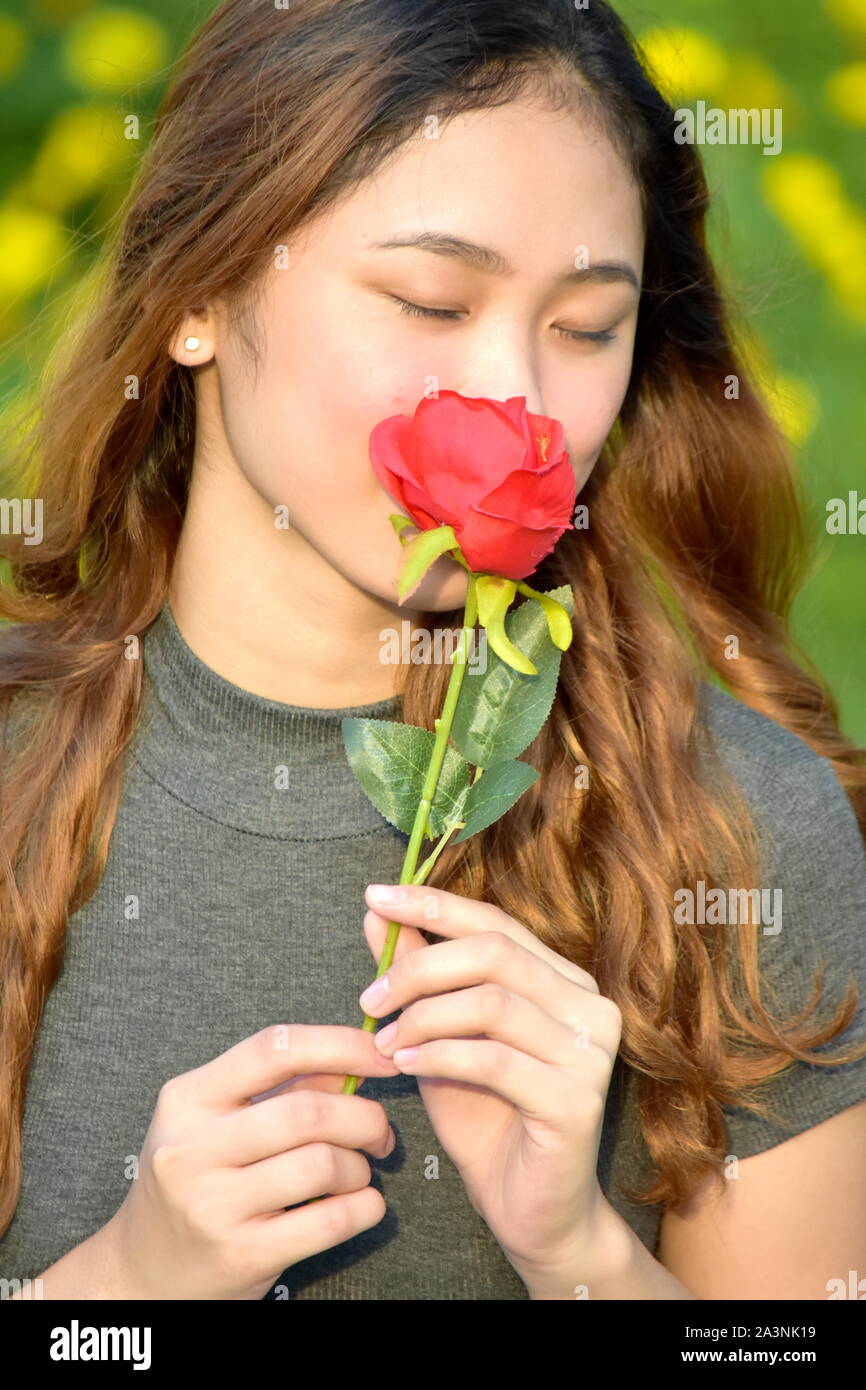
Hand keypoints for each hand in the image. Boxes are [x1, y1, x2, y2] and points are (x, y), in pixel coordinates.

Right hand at [107, 1025, 401, 1298]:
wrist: (146, 1268)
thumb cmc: (196, 1178)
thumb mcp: (218, 1119)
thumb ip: (285, 1085)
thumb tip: (358, 1058)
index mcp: (188, 1098)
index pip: (275, 1049)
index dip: (341, 1045)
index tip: (382, 1056)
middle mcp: (192, 1148)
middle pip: (308, 1112)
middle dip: (364, 1117)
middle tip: (378, 1132)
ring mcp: (213, 1205)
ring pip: (322, 1164)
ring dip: (360, 1166)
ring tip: (357, 1172)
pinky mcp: (241, 1255)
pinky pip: (329, 1221)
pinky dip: (365, 1207)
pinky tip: (364, 1204)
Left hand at [360, 882, 621, 1282]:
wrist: (530, 1211)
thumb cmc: (485, 1119)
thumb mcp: (438, 1035)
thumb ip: (416, 973)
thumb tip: (376, 911)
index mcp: (563, 979)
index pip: (495, 923)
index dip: (433, 905)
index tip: (375, 896)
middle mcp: (589, 1004)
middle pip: (492, 953)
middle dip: (418, 969)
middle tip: (369, 998)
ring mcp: (591, 1052)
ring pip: (491, 1002)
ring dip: (422, 1017)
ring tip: (383, 1041)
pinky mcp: (578, 1099)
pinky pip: (493, 1059)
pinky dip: (437, 1056)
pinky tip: (403, 1067)